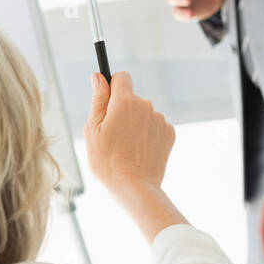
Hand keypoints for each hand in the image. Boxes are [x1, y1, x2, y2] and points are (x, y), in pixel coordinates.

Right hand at [85, 71, 174, 194]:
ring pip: (144, 114)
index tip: (108, 98)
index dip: (113, 86)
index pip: (122, 78)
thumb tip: (98, 76)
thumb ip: (98, 99)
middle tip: (113, 135)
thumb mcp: (93, 129)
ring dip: (136, 124)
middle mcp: (146, 106)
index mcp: (125, 102)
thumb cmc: (107, 161)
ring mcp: (160, 120)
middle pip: (132, 99)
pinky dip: (148, 135)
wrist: (134, 187)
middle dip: (122, 111)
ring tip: (127, 147)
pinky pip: (155, 127)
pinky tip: (140, 151)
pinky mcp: (169, 133)